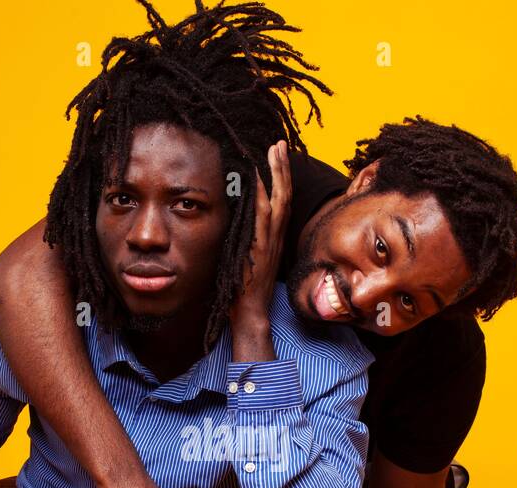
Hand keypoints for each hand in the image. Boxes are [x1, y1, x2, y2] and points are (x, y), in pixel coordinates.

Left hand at [229, 140, 291, 347]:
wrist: (250, 314)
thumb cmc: (245, 291)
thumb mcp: (247, 260)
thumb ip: (244, 241)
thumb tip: (231, 224)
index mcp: (273, 239)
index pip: (281, 203)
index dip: (280, 179)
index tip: (276, 158)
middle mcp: (276, 237)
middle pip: (285, 195)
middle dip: (283, 168)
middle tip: (279, 144)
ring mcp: (269, 242)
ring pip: (278, 200)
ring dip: (277, 174)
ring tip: (274, 150)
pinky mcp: (259, 249)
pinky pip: (262, 218)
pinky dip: (261, 197)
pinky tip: (257, 178)